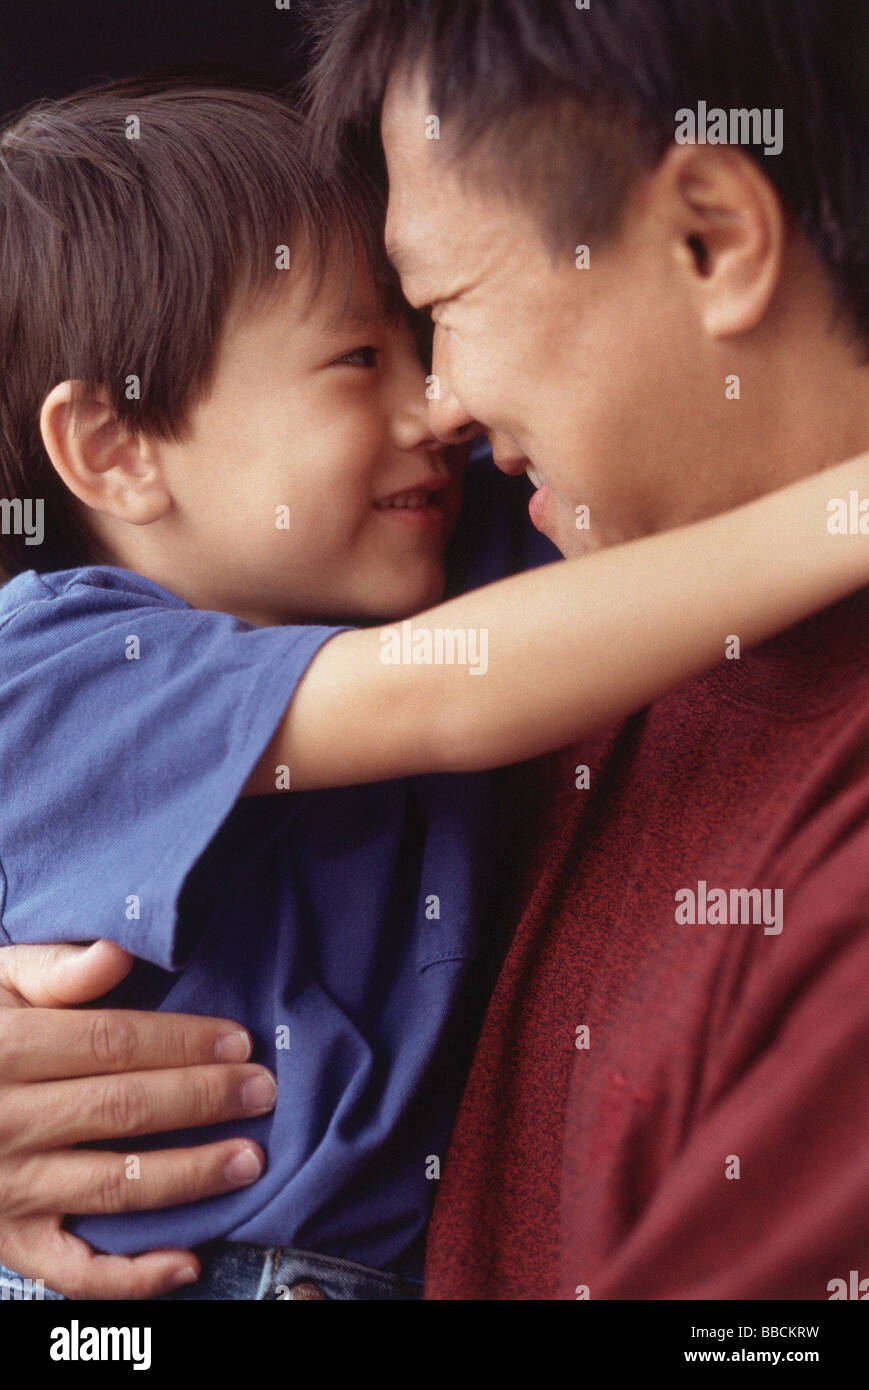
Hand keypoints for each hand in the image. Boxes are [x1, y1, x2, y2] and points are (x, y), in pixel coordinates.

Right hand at [0, 940, 274, 1298]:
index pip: (111, 1044)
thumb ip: (57, 970)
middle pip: (123, 1110)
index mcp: (5, 1049)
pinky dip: (133, 1276)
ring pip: (114, 1186)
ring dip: (190, 1176)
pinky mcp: (10, 1242)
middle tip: (265, 1092)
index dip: (182, 1042)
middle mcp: (5, 1123)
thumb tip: (119, 952)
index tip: (239, 1042)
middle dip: (203, 1100)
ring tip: (250, 1159)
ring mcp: (7, 1190)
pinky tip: (189, 1261)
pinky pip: (75, 1272)